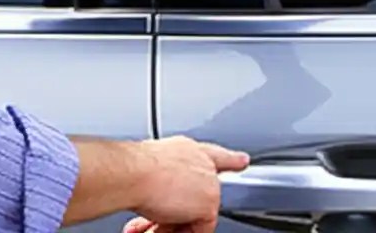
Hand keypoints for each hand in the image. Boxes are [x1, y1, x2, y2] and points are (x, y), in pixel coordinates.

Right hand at [118, 136, 250, 232]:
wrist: (133, 173)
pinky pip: (200, 229)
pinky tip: (156, 230)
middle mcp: (201, 162)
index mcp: (187, 149)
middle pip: (198, 196)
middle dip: (175, 215)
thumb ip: (166, 180)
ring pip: (195, 215)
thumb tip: (159, 200)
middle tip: (151, 225)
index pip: (214, 154)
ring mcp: (209, 183)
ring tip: (147, 229)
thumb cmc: (133, 168)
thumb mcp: (150, 169)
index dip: (230, 159)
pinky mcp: (209, 204)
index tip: (242, 160)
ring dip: (169, 226)